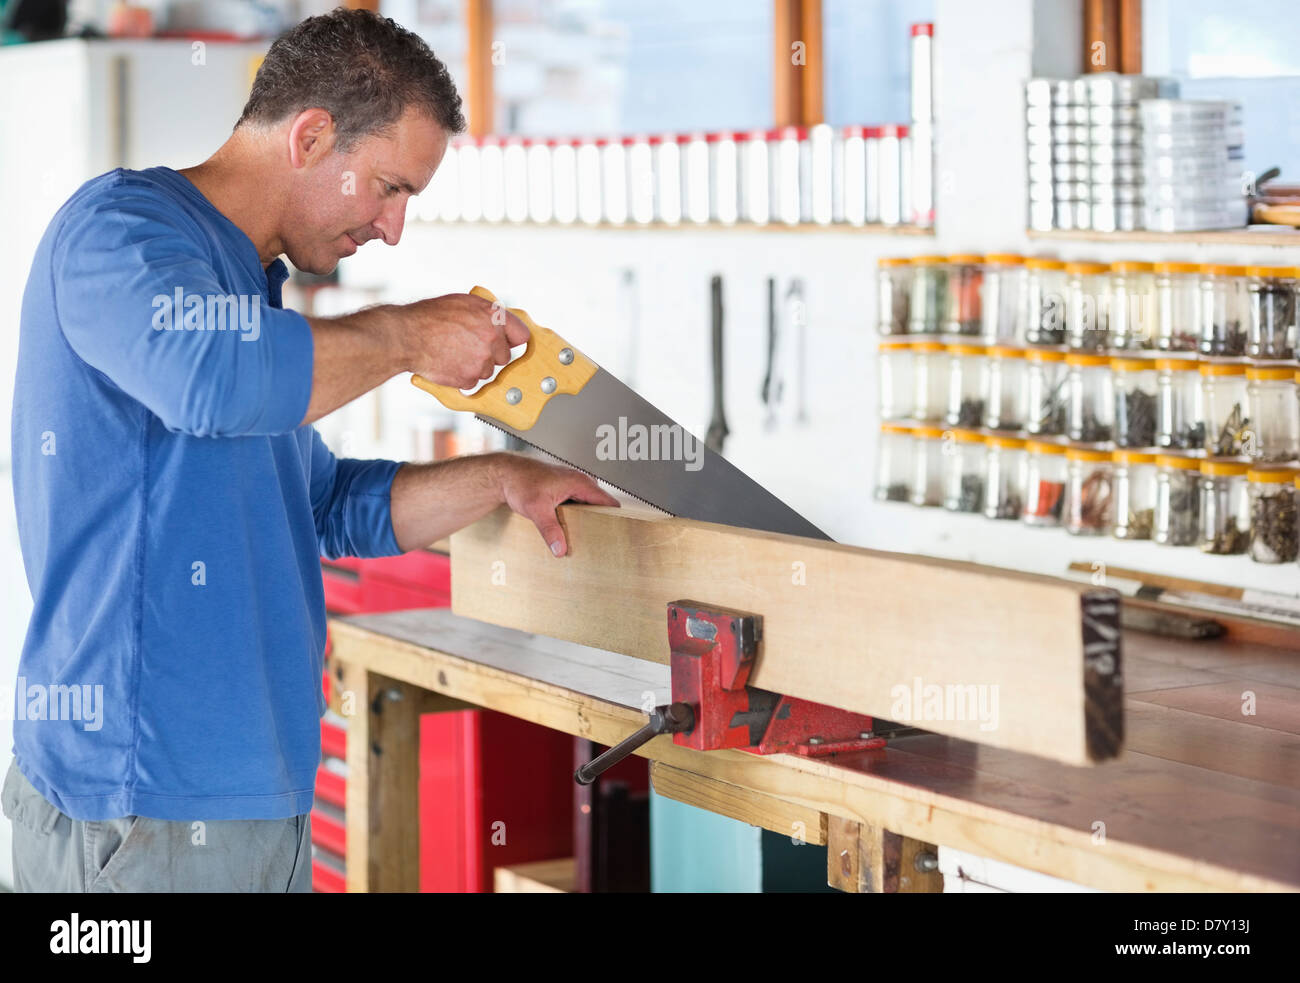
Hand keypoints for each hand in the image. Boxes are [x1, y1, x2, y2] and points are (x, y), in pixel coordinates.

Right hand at [402, 293, 529, 387]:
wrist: (407, 336)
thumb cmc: (430, 317)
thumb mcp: (464, 303)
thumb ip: (487, 314)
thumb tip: (502, 324)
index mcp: (493, 317)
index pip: (521, 335)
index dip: (511, 339)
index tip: (506, 342)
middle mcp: (491, 339)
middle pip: (504, 357)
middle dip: (490, 354)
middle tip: (468, 346)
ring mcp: (481, 361)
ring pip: (488, 371)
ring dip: (475, 366)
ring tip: (453, 353)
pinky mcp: (469, 378)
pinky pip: (472, 383)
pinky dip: (462, 377)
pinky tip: (448, 363)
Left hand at [496, 454, 619, 555]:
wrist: (504, 473)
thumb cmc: (520, 482)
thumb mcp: (536, 509)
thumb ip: (550, 530)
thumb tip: (560, 549)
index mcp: (580, 482)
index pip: (608, 502)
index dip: (614, 517)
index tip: (616, 533)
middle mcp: (579, 481)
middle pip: (599, 505)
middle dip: (600, 521)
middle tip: (599, 541)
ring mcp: (571, 484)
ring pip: (587, 505)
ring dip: (586, 519)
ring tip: (585, 537)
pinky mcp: (563, 489)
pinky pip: (577, 504)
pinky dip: (576, 515)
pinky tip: (569, 528)